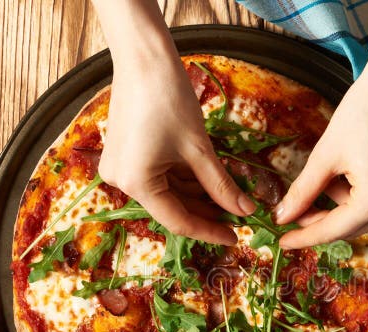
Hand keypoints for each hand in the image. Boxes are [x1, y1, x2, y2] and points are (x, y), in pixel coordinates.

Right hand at [93, 0, 253, 244]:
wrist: (143, 57)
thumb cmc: (169, 98)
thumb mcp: (200, 149)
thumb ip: (221, 185)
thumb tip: (245, 211)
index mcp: (136, 183)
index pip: (178, 220)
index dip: (210, 231)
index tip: (236, 237)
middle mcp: (122, 181)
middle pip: (171, 207)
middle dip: (207, 212)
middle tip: (239, 217)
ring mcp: (122, 167)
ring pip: (167, 192)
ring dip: (198, 196)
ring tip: (231, 199)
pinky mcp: (126, 154)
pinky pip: (159, 176)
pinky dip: (185, 180)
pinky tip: (211, 182)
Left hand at [274, 66, 367, 248]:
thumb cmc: (365, 110)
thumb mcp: (326, 154)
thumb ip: (304, 190)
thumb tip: (284, 215)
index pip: (334, 230)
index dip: (305, 236)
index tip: (284, 241)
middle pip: (353, 226)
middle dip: (324, 218)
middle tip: (297, 209)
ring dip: (345, 203)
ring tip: (333, 172)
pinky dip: (365, 193)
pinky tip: (354, 169)